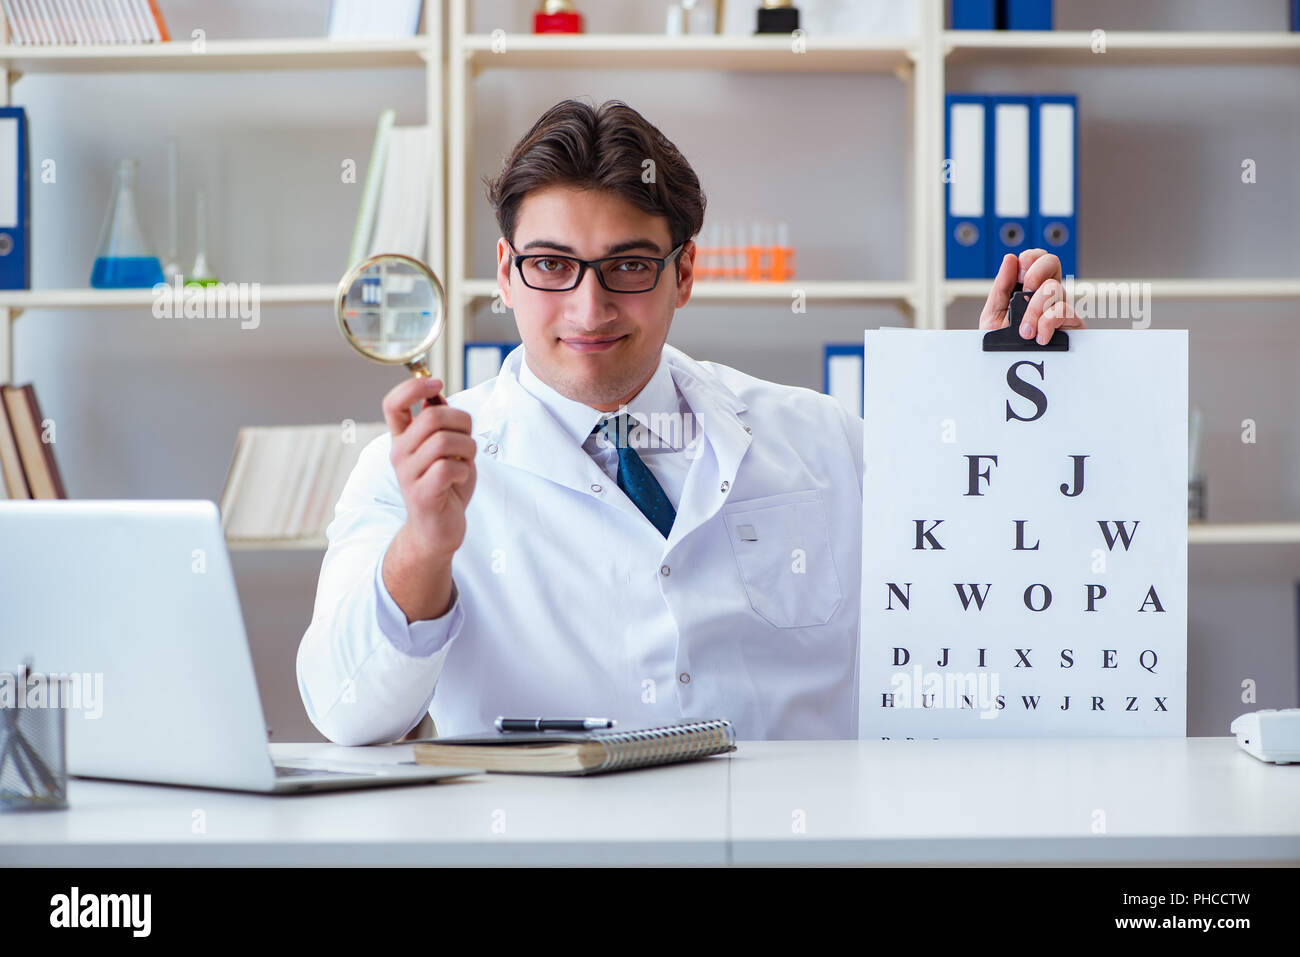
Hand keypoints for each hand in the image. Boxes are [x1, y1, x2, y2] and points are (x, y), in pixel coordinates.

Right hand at [381, 376, 476, 561]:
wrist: (438, 530)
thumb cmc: (445, 486)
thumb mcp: (444, 449)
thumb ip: (439, 423)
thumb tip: (435, 394)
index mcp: (403, 439)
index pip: (392, 403)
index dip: (414, 386)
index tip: (436, 383)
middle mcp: (399, 453)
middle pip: (432, 417)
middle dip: (462, 422)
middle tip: (468, 439)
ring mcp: (408, 474)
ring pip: (443, 440)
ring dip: (467, 448)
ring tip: (466, 461)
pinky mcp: (421, 494)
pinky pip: (448, 468)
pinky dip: (464, 471)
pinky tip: (460, 479)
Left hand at [979, 249, 1085, 343]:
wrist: (1008, 371)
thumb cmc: (1003, 345)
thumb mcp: (993, 313)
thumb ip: (1001, 286)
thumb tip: (1010, 259)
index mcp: (1029, 288)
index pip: (1037, 258)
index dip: (1030, 258)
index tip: (1019, 274)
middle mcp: (1047, 295)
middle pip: (1052, 262)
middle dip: (1035, 273)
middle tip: (1023, 293)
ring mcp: (1060, 308)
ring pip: (1054, 288)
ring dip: (1034, 309)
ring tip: (1024, 331)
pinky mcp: (1072, 325)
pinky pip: (1063, 311)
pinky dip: (1047, 323)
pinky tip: (1039, 336)